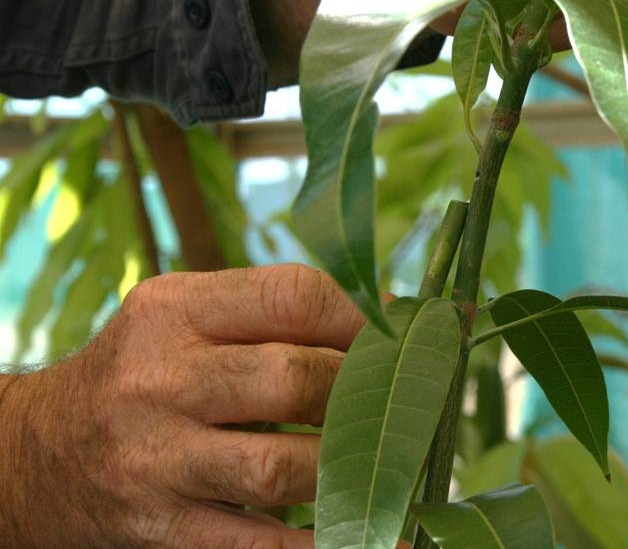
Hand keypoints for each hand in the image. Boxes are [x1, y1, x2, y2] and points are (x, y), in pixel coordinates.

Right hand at [0, 264, 362, 548]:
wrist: (36, 453)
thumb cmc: (141, 373)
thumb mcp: (186, 319)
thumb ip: (273, 316)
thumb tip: (390, 322)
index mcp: (175, 308)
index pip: (292, 295)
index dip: (361, 321)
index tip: (396, 344)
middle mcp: (159, 377)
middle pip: (292, 380)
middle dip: (363, 396)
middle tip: (400, 405)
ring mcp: (155, 457)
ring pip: (279, 467)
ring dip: (351, 470)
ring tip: (390, 465)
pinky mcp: (159, 526)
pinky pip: (256, 543)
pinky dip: (320, 543)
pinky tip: (373, 537)